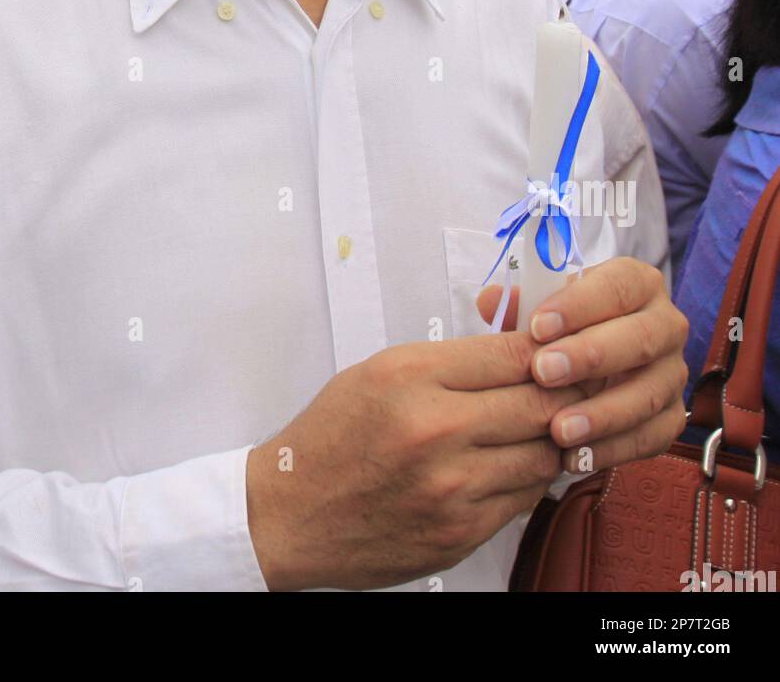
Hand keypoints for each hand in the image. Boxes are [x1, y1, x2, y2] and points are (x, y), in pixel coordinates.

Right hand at [245, 333, 586, 590]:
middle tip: (577, 386)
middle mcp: (433, 429)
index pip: (513, 353)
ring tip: (548, 426)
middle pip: (541, 403)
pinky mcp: (460, 532)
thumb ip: (453, 359)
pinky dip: (529, 478)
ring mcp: (450, 487)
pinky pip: (523, 498)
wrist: (290, 513)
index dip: (552, 349)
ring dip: (553, 439)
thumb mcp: (381, 371)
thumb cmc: (333, 437)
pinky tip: (514, 463)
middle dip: (568, 393)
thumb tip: (520, 336)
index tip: (562, 349)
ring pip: (543, 454)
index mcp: (410, 375)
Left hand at [482, 258, 687, 474]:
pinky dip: (613, 450)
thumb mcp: (543, 310)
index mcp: (638, 284)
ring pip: (648, 393)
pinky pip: (652, 437)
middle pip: (641, 337)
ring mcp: (673, 373)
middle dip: (591, 356)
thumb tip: (489, 300)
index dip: (579, 305)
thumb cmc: (563, 329)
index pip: (617, 286)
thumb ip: (520, 306)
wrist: (592, 368)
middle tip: (544, 373)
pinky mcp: (671, 416)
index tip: (538, 327)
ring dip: (603, 414)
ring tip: (558, 429)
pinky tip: (575, 457)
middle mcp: (666, 324)